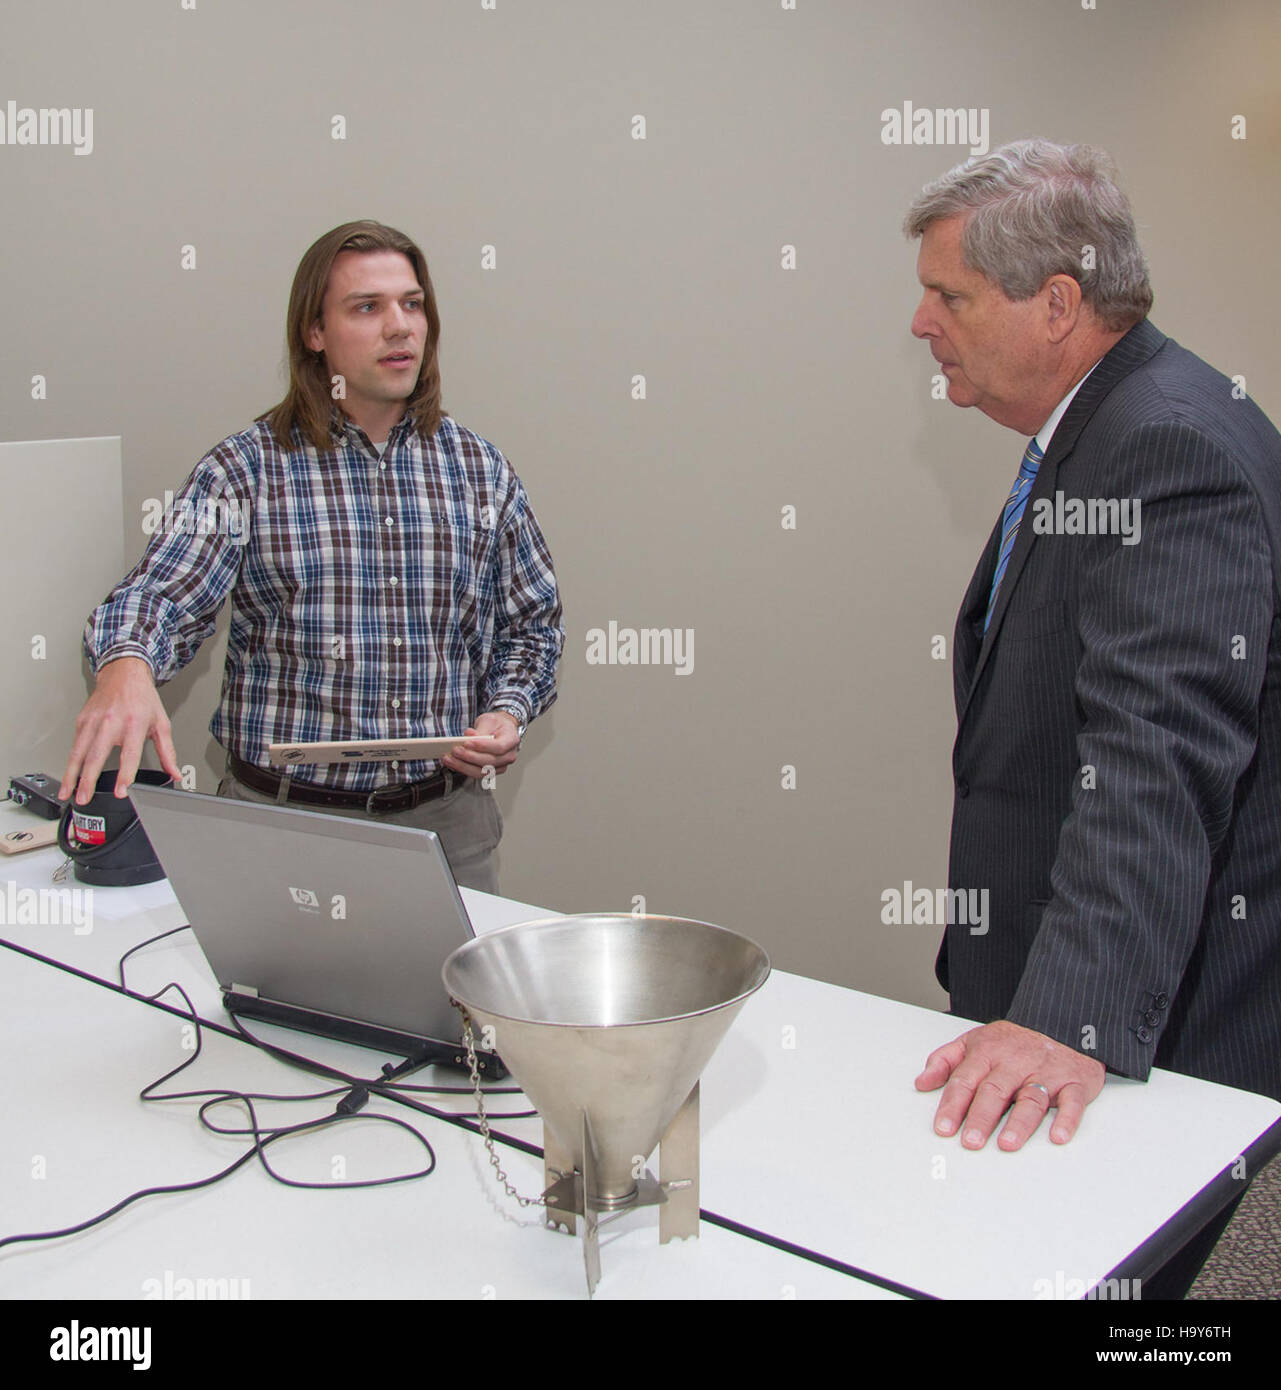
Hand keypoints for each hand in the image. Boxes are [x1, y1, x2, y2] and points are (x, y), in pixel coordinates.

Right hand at [59, 657, 182, 803]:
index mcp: (135, 724)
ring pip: (79, 752)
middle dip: (88, 780)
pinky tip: (69, 776)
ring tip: (68, 793)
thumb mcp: (161, 723)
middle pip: (97, 755)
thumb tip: (175, 773)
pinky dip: (70, 762)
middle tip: (84, 798)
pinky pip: (75, 744)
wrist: (124, 673)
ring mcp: (94, 721)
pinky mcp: (82, 720)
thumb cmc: (143, 698)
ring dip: (72, 775)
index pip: (130, 755)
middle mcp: (112, 722)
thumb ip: (167, 752)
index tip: (121, 791)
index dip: (125, 775)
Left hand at [440, 709, 521, 779]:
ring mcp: (501, 766)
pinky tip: (452, 763)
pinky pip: (477, 773)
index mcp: (512, 740)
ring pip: (482, 771)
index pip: (499, 747)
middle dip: (469, 757)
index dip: (483, 746)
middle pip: (490, 762)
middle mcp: (509, 756)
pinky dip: (463, 769)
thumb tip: (469, 737)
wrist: (501, 729)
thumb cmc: (496, 724)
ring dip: (463, 766)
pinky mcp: (491, 771)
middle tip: (455, 750)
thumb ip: (480, 730)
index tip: (467, 743)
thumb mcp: (489, 720)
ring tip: (449, 759)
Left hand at [915, 1019, 1105, 1150]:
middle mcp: (1015, 1062)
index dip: (952, 1105)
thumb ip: (945, 1061)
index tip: (943, 1127)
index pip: (965, 1080)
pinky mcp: (1074, 1082)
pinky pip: (1073, 1102)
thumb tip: (921, 1082)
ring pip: (1031, 1097)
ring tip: (1007, 1143)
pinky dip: (1067, 1119)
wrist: (1061, 1025)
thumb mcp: (973, 1041)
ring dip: (1020, 1122)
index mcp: (988, 1052)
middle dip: (981, 1117)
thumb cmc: (1013, 1042)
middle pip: (996, 1091)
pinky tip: (1057, 1136)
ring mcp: (1045, 1072)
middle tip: (971, 1141)